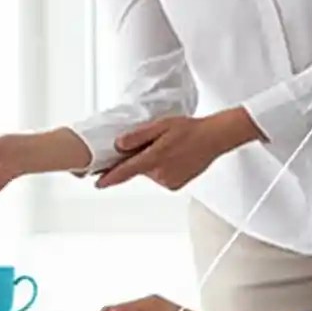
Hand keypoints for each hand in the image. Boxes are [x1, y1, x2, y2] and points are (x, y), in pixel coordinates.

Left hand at [95, 108, 261, 190]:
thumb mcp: (160, 126)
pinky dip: (163, 168)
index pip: (125, 172)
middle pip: (139, 168)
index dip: (109, 178)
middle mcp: (161, 174)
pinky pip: (161, 176)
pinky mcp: (176, 184)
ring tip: (169, 147)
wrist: (213, 138)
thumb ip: (138, 136)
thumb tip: (119, 145)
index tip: (97, 183)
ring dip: (153, 162)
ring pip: (150, 172)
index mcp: (154, 159)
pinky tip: (174, 156)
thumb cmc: (189, 129)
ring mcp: (169, 181)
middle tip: (155, 142)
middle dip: (140, 158)